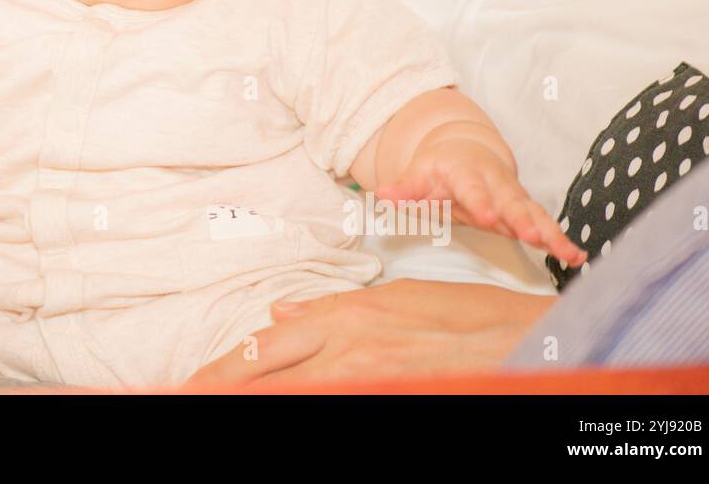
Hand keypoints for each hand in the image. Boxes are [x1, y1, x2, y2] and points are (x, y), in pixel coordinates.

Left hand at [184, 278, 556, 387]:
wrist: (528, 341)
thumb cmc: (466, 317)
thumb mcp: (395, 299)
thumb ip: (330, 311)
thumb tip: (278, 315)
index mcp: (343, 316)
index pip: (262, 347)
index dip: (220, 371)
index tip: (188, 385)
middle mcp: (345, 348)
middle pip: (262, 377)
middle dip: (218, 390)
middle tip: (180, 398)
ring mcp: (368, 378)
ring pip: (291, 397)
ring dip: (253, 400)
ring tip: (211, 404)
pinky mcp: (394, 394)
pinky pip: (333, 408)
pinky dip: (301, 408)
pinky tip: (278, 410)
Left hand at [376, 130, 586, 266]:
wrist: (469, 151)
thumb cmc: (441, 168)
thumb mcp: (419, 175)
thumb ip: (404, 188)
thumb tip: (382, 195)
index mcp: (467, 173)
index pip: (472, 188)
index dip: (478, 201)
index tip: (484, 215)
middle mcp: (496, 184)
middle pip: (511, 202)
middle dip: (522, 219)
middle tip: (533, 237)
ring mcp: (513, 198)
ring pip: (535, 214)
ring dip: (552, 233)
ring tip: (569, 253)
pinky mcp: (525, 212)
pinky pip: (545, 225)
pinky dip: (560, 240)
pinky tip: (578, 258)